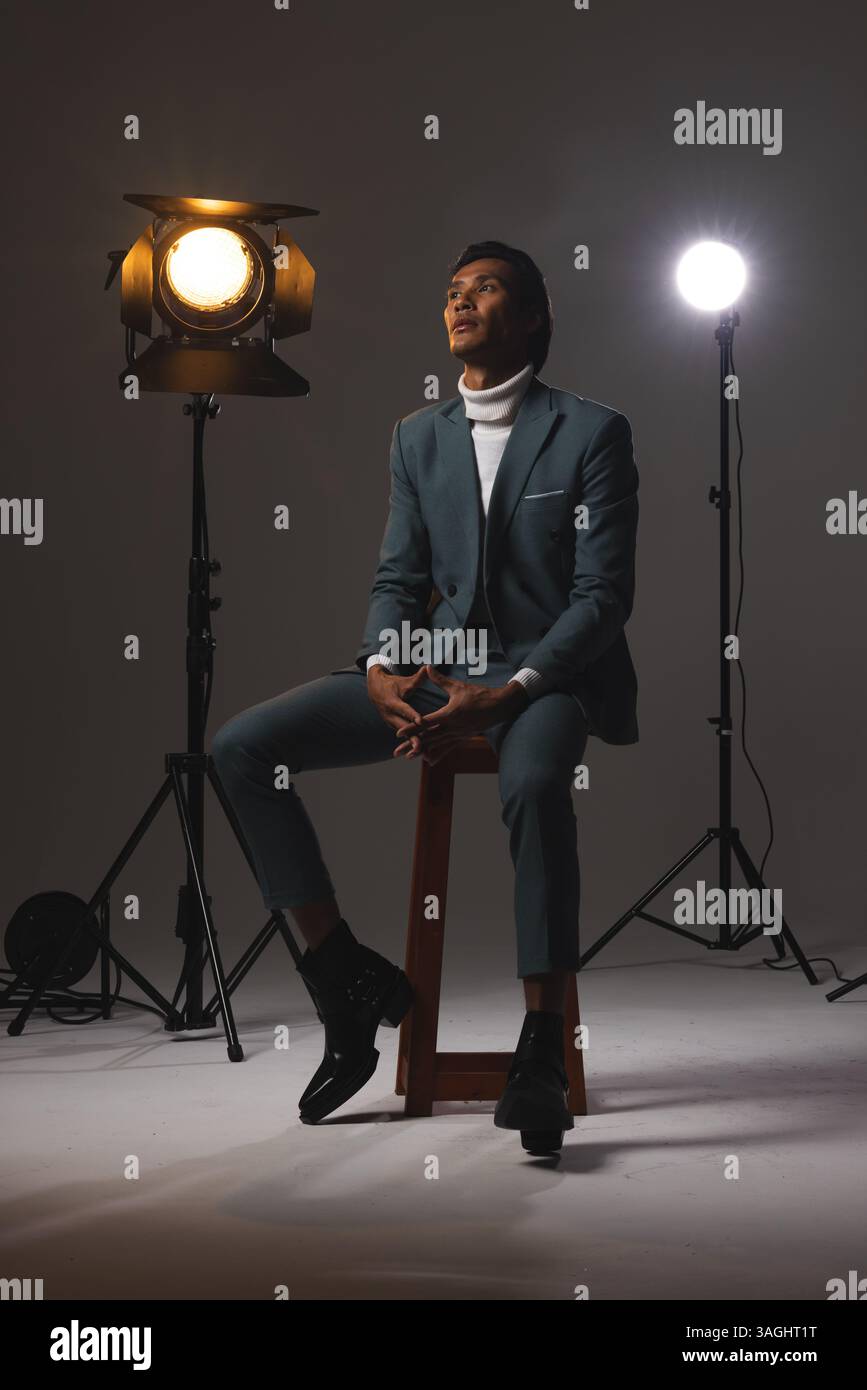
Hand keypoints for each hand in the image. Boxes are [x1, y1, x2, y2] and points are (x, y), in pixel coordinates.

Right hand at [366, 663, 429, 756]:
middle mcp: (390, 715)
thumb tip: (428, 667)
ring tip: (422, 753)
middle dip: (411, 738)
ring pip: (403, 735)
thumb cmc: (393, 684)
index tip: (420, 721)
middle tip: (421, 746)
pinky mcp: (395, 727)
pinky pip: (404, 737)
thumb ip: (418, 677)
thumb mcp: (404, 681)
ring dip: (411, 744)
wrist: (375, 690)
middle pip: (402, 728)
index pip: (403, 709)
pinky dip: (411, 744)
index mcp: (392, 702)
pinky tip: (422, 753)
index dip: (411, 715)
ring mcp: (391, 723)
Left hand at [393, 665, 527, 764]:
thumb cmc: (479, 695)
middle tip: (396, 752)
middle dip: (411, 745)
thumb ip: (440, 679)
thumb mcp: (458, 686)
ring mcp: (458, 734)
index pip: (426, 722)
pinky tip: (428, 761)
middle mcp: (452, 727)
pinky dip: (438, 754)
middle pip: (428, 737)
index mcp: (449, 714)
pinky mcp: (463, 737)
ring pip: (436, 745)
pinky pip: (448, 748)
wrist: (500, 707)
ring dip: (422, 751)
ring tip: (408, 758)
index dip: (411, 728)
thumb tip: (427, 667)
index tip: (398, 734)